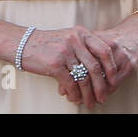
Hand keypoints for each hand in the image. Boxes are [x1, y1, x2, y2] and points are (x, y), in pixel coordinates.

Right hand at [21, 18, 137, 107]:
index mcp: (82, 33)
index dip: (111, 67)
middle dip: (102, 85)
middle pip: (96, 66)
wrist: (23, 43)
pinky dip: (75, 94)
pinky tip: (75, 99)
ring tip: (90, 102)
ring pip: (84, 77)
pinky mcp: (55, 64)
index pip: (104, 50)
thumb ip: (84, 47)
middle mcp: (76, 40)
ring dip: (88, 94)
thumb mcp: (69, 37)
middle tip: (104, 97)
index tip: (114, 80)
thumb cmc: (48, 43)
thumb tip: (100, 68)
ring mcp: (65, 52)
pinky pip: (70, 83)